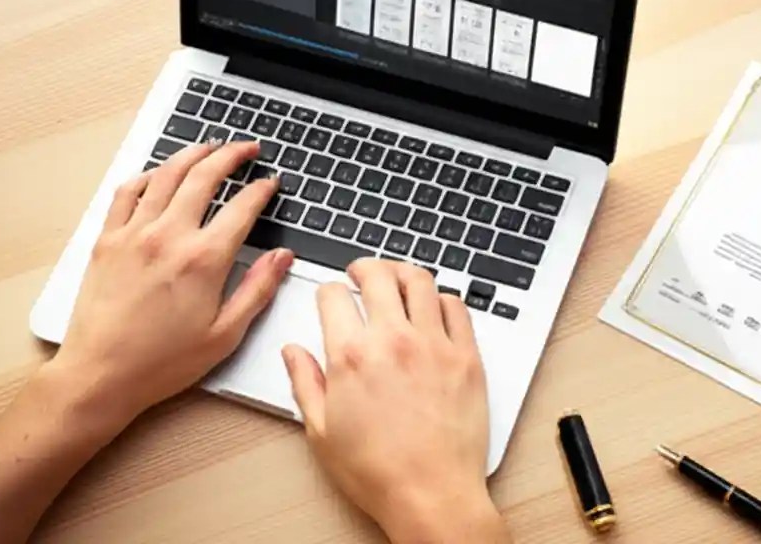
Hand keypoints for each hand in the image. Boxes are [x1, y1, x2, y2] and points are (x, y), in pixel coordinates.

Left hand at [53, 140, 293, 426]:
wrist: (100, 375)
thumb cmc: (160, 363)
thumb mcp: (225, 334)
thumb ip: (258, 289)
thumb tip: (281, 258)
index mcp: (204, 260)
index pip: (243, 207)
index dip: (262, 189)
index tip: (271, 183)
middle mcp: (168, 237)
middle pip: (204, 176)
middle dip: (231, 155)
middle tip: (247, 148)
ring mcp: (133, 234)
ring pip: (165, 174)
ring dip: (192, 154)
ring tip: (209, 146)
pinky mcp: (107, 240)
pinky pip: (126, 192)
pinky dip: (146, 175)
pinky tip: (157, 174)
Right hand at [282, 260, 508, 543]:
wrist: (431, 494)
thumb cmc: (378, 472)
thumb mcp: (321, 432)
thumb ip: (304, 383)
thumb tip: (293, 352)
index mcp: (351, 356)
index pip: (333, 295)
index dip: (327, 291)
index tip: (331, 297)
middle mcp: (394, 341)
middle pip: (378, 274)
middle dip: (364, 266)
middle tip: (361, 272)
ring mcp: (435, 344)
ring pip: (421, 281)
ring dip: (403, 273)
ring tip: (397, 280)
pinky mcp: (466, 356)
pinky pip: (457, 307)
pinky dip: (442, 298)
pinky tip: (434, 307)